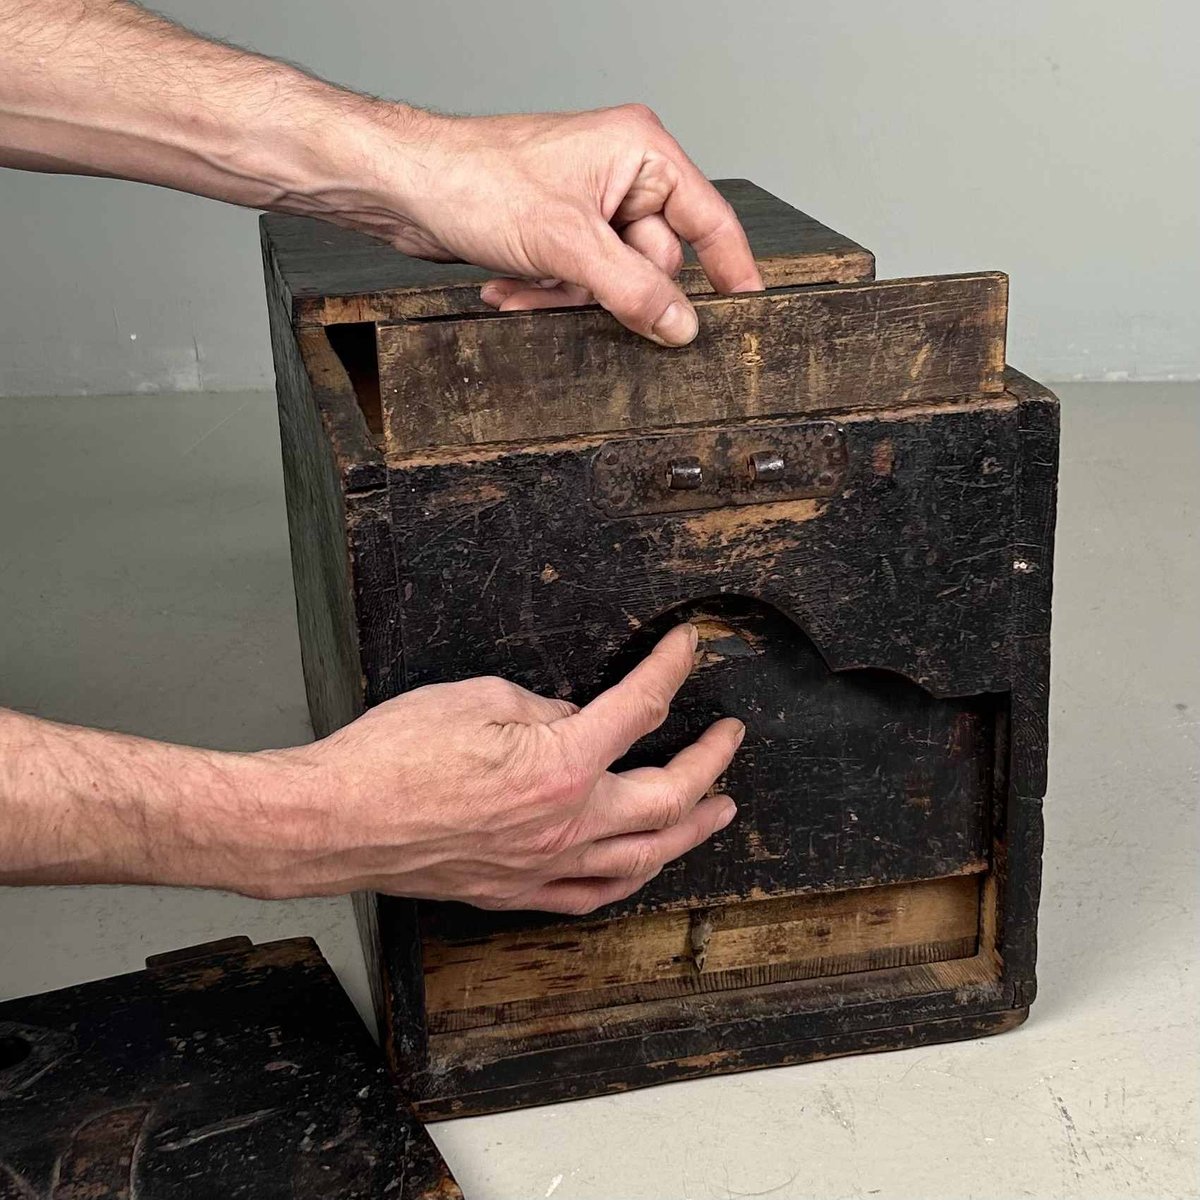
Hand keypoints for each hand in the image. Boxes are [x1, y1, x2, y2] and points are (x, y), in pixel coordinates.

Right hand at [257, 624, 741, 912]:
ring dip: (691, 831)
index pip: (640, 709)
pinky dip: (627, 878)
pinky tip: (642, 868)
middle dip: (710, 763)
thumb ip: (540, 707)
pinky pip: (590, 896)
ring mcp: (543, 866)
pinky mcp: (513, 892)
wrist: (333, 821)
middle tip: (729, 739)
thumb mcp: (475, 697)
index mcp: (562, 765)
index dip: (670, 670)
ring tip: (719, 811)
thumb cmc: (390, 756)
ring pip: (644, 857)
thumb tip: (572, 719)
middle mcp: (566, 824)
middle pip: (668, 797)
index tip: (687, 649)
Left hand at [350, 103, 763, 344]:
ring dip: (572, 295)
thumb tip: (682, 326)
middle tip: (578, 287)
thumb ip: (634, 290)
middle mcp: (622, 174)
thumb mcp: (569, 246)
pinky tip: (512, 284)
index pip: (710, 220)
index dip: (731, 271)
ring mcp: (590, 205)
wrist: (405, 188)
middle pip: (657, 261)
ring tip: (530, 281)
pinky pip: (579, 282)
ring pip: (614, 281)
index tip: (747, 313)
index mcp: (641, 153)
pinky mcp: (560, 231)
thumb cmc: (477, 182)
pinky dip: (549, 292)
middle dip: (615, 288)